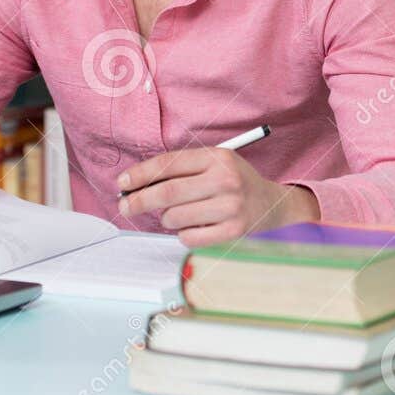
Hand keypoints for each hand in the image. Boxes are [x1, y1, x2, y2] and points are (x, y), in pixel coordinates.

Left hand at [116, 148, 318, 246]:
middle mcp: (225, 180)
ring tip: (176, 214)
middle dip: (138, 200)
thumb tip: (135, 185)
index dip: (140, 174)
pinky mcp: (232, 231)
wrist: (271, 204)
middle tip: (125, 205)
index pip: (168, 164)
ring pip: (174, 217)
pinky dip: (182, 233)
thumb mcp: (213, 164)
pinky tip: (193, 225)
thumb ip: (179, 171)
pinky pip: (188, 237)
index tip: (122, 183)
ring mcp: (231, 207)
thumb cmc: (233, 182)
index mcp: (217, 157)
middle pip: (167, 193)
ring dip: (166, 218)